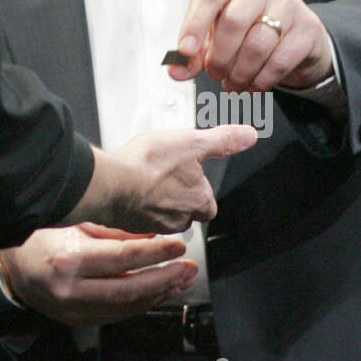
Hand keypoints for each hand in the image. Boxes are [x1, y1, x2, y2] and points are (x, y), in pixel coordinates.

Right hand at [0, 224, 196, 325]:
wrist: (9, 265)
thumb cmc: (39, 235)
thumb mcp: (73, 222)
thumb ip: (111, 231)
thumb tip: (150, 233)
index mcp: (69, 259)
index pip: (122, 259)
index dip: (154, 253)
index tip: (177, 246)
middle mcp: (71, 289)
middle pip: (129, 289)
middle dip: (164, 279)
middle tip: (188, 268)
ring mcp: (72, 309)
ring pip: (125, 307)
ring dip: (158, 294)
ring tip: (180, 280)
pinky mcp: (76, 319)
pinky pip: (115, 315)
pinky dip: (139, 304)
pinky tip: (157, 292)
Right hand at [101, 124, 257, 233]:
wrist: (112, 183)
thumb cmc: (148, 165)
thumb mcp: (192, 142)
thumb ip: (222, 140)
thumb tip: (249, 136)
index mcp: (199, 201)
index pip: (208, 203)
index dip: (199, 188)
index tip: (190, 177)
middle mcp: (180, 218)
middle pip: (186, 212)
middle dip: (177, 197)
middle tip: (164, 177)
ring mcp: (155, 224)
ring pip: (162, 216)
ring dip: (156, 201)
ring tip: (145, 181)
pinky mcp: (132, 225)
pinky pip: (139, 217)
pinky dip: (136, 205)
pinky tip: (129, 189)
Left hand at [167, 0, 332, 91]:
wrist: (293, 33)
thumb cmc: (248, 26)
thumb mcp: (215, 32)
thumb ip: (194, 51)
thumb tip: (176, 70)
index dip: (194, 25)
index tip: (186, 51)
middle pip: (233, 21)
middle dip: (219, 57)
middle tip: (214, 74)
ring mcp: (288, 3)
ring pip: (257, 45)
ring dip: (240, 73)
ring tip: (233, 83)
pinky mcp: (307, 27)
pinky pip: (280, 61)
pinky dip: (261, 80)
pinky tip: (253, 85)